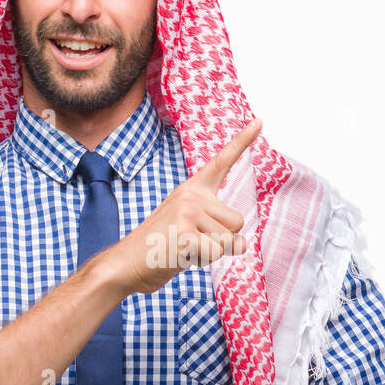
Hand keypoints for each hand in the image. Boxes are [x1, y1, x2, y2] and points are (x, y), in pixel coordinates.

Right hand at [104, 116, 263, 294]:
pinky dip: (203, 262)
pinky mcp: (184, 232)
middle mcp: (191, 195)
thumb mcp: (196, 235)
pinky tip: (180, 257)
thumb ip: (222, 234)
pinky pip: (216, 253)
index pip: (222, 162)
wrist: (125, 264)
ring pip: (229, 241)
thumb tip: (243, 245)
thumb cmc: (163, 250)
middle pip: (237, 222)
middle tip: (190, 243)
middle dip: (221, 241)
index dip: (242, 141)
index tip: (260, 120)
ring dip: (211, 254)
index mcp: (193, 190)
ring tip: (183, 249)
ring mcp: (186, 211)